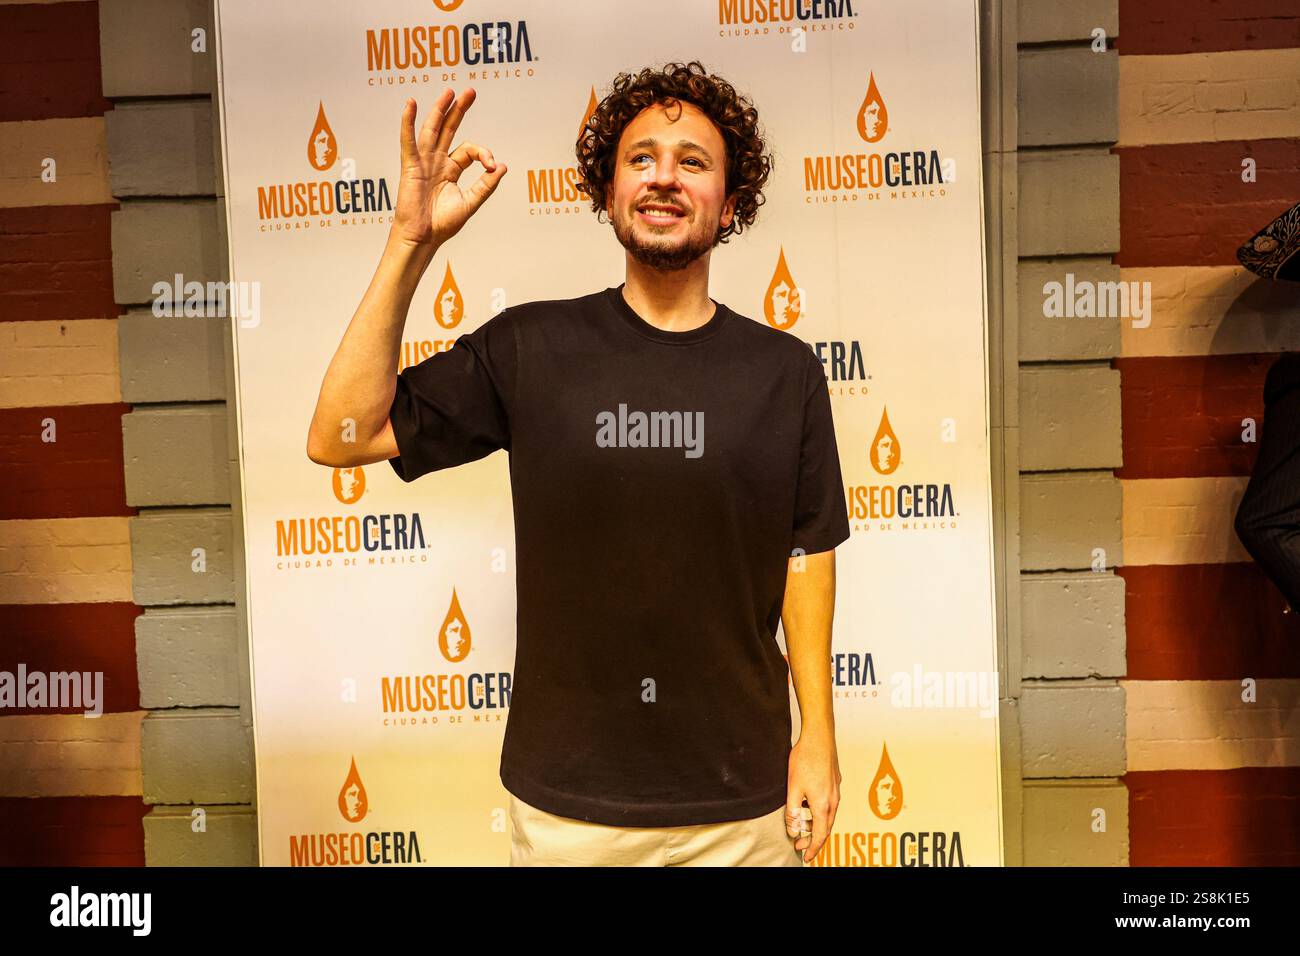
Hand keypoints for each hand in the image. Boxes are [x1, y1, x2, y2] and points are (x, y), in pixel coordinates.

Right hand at [390, 87, 506, 249]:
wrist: (424, 237)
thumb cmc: (443, 224)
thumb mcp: (471, 202)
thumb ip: (486, 185)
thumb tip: (502, 166)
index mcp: (451, 169)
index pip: (470, 150)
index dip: (483, 153)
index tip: (491, 165)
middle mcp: (437, 161)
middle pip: (449, 129)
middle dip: (459, 110)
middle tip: (470, 91)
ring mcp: (423, 161)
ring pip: (432, 130)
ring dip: (440, 109)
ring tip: (449, 91)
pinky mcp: (411, 165)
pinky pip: (409, 140)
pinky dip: (408, 122)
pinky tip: (411, 104)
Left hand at [785, 730, 840, 862]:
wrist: (819, 736)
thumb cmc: (806, 758)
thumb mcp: (793, 788)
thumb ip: (793, 812)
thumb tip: (794, 831)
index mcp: (823, 805)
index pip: (820, 835)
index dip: (813, 848)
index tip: (806, 857)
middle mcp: (833, 800)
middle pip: (825, 828)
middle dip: (813, 839)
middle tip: (800, 845)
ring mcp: (835, 791)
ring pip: (827, 815)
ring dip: (816, 825)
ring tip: (801, 826)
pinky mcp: (834, 782)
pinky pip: (828, 804)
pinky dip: (819, 812)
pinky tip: (808, 806)